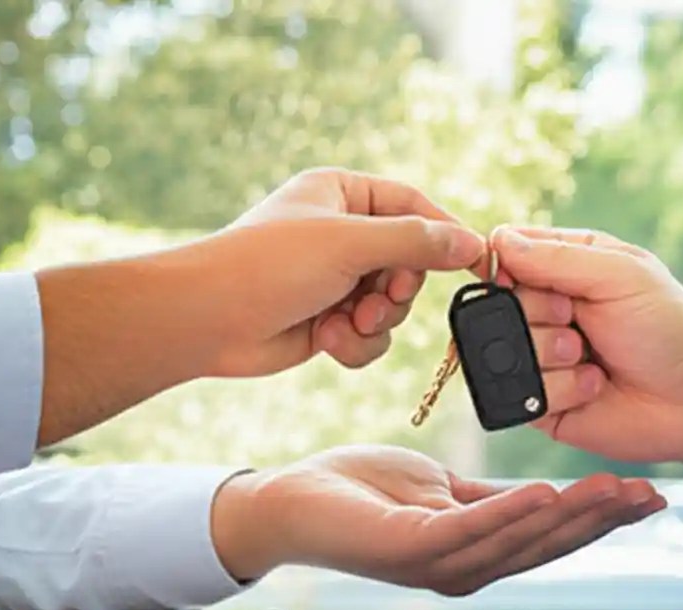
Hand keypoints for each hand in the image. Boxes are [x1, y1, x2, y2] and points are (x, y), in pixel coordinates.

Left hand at [33, 168, 482, 446]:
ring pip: (392, 305)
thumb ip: (416, 242)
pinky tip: (326, 341)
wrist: (206, 320)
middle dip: (396, 290)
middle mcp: (340, 233)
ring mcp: (334, 279)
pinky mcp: (327, 320)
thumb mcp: (350, 243)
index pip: (414, 205)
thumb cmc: (267, 265)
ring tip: (344, 323)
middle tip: (377, 300)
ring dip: (376, 321)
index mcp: (342, 193)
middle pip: (409, 262)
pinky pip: (370, 334)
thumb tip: (472, 243)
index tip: (476, 262)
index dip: (445, 233)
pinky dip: (356, 342)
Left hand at [210, 445, 666, 594]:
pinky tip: (543, 494)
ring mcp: (436, 564)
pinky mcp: (406, 548)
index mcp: (475, 551)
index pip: (550, 536)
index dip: (601, 519)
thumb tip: (542, 495)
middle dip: (601, 520)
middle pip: (545, 545)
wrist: (294, 500)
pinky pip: (467, 529)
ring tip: (610, 490)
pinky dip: (508, 514)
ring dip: (568, 517)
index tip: (649, 496)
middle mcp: (463, 568)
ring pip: (516, 541)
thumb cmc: (363, 493)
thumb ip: (489, 498)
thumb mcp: (442, 488)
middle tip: (648, 495)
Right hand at [491, 226, 682, 476]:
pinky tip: (593, 387)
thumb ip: (558, 257)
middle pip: (498, 303)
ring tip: (592, 359)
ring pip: (503, 351)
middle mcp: (549, 310)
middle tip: (578, 322)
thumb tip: (496, 240)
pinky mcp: (543, 402)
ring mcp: (543, 357)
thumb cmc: (672, 329)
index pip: (508, 253)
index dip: (503, 265)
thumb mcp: (621, 276)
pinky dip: (559, 391)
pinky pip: (519, 394)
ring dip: (551, 355)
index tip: (515, 278)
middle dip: (539, 314)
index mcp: (568, 267)